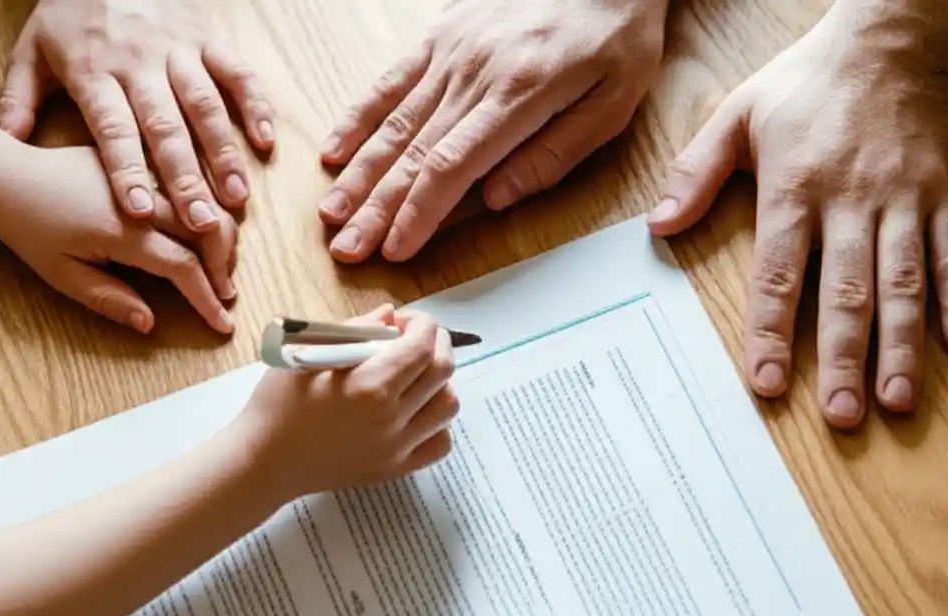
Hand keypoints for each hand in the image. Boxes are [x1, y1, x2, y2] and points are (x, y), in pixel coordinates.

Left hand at [0, 0, 274, 231]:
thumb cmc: (71, 12)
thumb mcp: (33, 49)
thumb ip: (17, 97)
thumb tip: (5, 145)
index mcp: (95, 72)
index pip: (113, 129)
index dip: (127, 170)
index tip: (140, 212)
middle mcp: (139, 64)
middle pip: (165, 127)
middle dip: (184, 178)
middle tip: (202, 224)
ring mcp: (178, 49)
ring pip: (205, 105)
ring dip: (223, 153)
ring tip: (237, 197)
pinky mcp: (207, 37)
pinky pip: (236, 72)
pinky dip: (255, 105)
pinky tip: (267, 142)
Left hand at [0, 145, 236, 333]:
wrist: (5, 174)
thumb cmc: (29, 228)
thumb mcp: (61, 275)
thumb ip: (107, 299)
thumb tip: (147, 323)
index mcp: (122, 230)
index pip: (182, 266)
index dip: (207, 298)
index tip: (222, 323)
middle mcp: (141, 195)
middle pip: (207, 227)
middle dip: (225, 264)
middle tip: (226, 293)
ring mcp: (143, 170)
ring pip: (203, 200)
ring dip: (221, 234)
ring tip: (221, 264)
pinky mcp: (139, 156)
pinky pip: (187, 180)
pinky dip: (205, 206)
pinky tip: (207, 226)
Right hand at [236, 307, 459, 499]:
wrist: (264, 461)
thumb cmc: (278, 403)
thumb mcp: (308, 354)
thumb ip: (355, 330)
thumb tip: (390, 315)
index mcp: (369, 385)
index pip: (422, 344)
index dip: (422, 323)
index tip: (405, 320)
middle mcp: (390, 418)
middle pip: (443, 370)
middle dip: (437, 343)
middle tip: (415, 338)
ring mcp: (396, 447)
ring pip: (448, 405)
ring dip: (439, 382)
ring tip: (416, 374)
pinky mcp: (394, 469)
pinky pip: (439, 443)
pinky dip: (437, 422)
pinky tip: (415, 410)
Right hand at [318, 0, 664, 262]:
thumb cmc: (615, 35)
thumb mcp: (614, 101)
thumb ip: (555, 153)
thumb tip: (496, 198)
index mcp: (520, 93)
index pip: (452, 165)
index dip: (418, 212)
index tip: (395, 249)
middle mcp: (474, 72)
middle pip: (413, 152)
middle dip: (376, 206)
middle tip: (347, 249)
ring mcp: (451, 51)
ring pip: (394, 122)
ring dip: (359, 173)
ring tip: (331, 214)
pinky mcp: (439, 34)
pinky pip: (390, 80)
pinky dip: (357, 117)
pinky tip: (333, 150)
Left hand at [648, 1, 947, 427]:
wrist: (897, 35)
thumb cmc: (809, 81)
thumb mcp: (738, 114)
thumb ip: (696, 173)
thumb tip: (658, 226)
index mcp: (794, 188)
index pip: (779, 274)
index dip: (771, 331)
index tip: (768, 383)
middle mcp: (853, 201)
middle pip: (847, 291)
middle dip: (846, 357)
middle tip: (844, 415)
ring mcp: (907, 200)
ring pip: (906, 283)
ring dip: (903, 345)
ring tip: (898, 401)